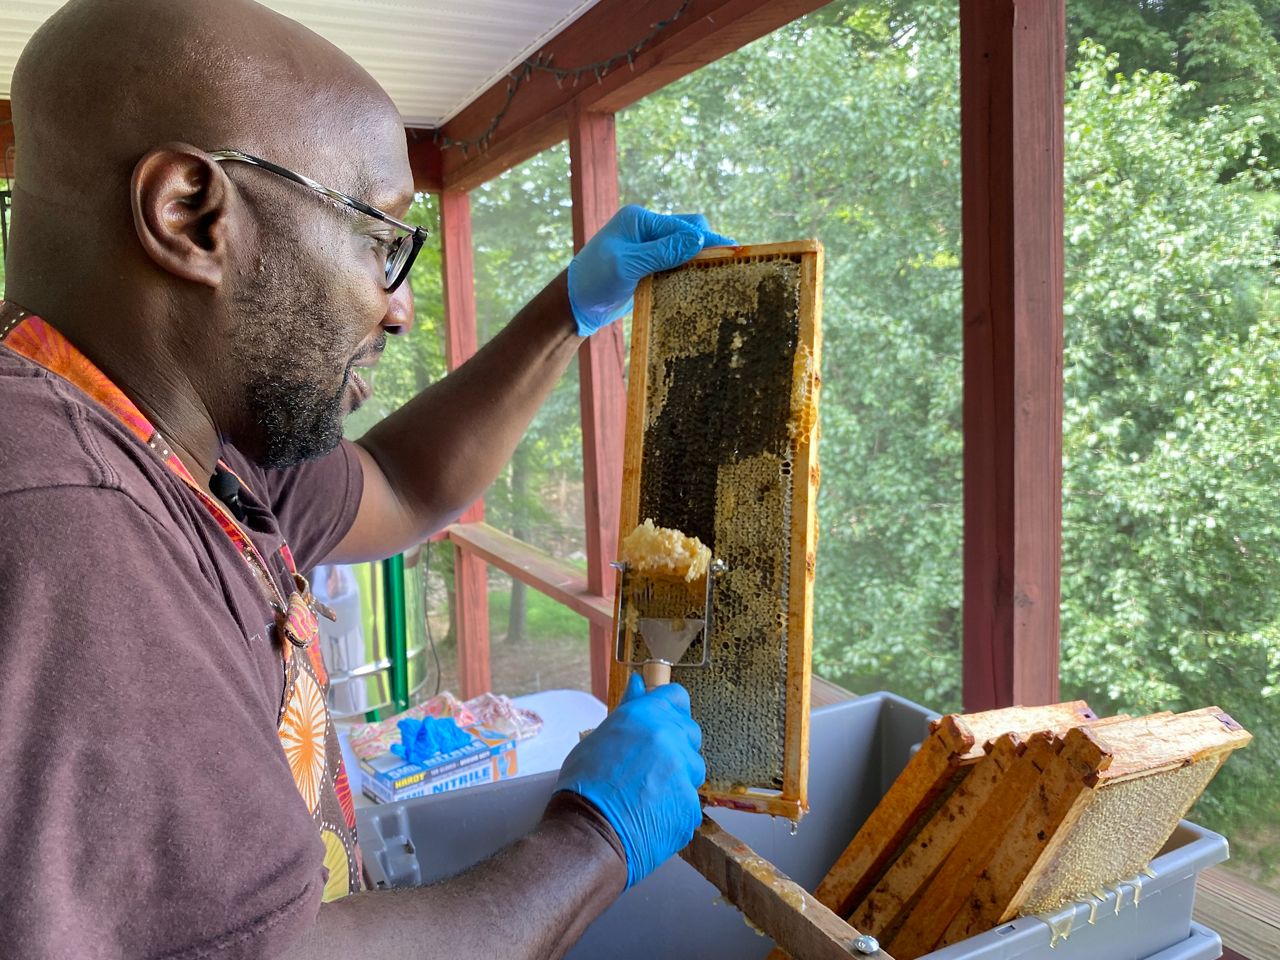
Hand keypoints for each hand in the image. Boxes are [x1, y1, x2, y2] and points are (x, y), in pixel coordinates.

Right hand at [553, 674, 705, 886]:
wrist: (588, 835)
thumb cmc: (584, 787)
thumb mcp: (598, 738)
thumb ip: (628, 710)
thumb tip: (639, 683)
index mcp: (647, 717)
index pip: (676, 697)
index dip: (668, 708)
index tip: (661, 720)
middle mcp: (671, 740)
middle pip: (688, 733)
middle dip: (674, 744)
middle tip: (648, 764)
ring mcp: (685, 774)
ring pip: (692, 769)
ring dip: (677, 776)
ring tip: (646, 793)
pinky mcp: (691, 806)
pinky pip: (689, 800)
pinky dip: (674, 807)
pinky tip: (650, 814)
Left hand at [567, 205, 735, 335]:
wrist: (575, 305)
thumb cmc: (594, 281)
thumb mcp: (628, 265)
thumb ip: (663, 251)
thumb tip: (699, 239)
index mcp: (639, 220)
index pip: (683, 226)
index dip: (707, 241)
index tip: (733, 252)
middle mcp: (646, 230)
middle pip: (688, 233)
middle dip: (707, 248)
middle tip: (729, 265)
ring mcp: (648, 249)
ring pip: (685, 250)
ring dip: (699, 261)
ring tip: (721, 275)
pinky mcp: (649, 267)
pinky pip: (676, 265)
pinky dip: (688, 273)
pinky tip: (701, 283)